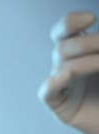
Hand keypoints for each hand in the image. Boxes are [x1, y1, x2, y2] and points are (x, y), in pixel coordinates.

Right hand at [39, 12, 98, 133]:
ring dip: (85, 61)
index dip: (70, 22)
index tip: (91, 19)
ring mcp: (63, 87)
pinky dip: (54, 83)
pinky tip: (66, 76)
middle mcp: (68, 67)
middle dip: (86, 43)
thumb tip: (96, 45)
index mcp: (81, 52)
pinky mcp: (60, 107)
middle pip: (62, 47)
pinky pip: (48, 93)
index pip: (64, 31)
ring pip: (61, 66)